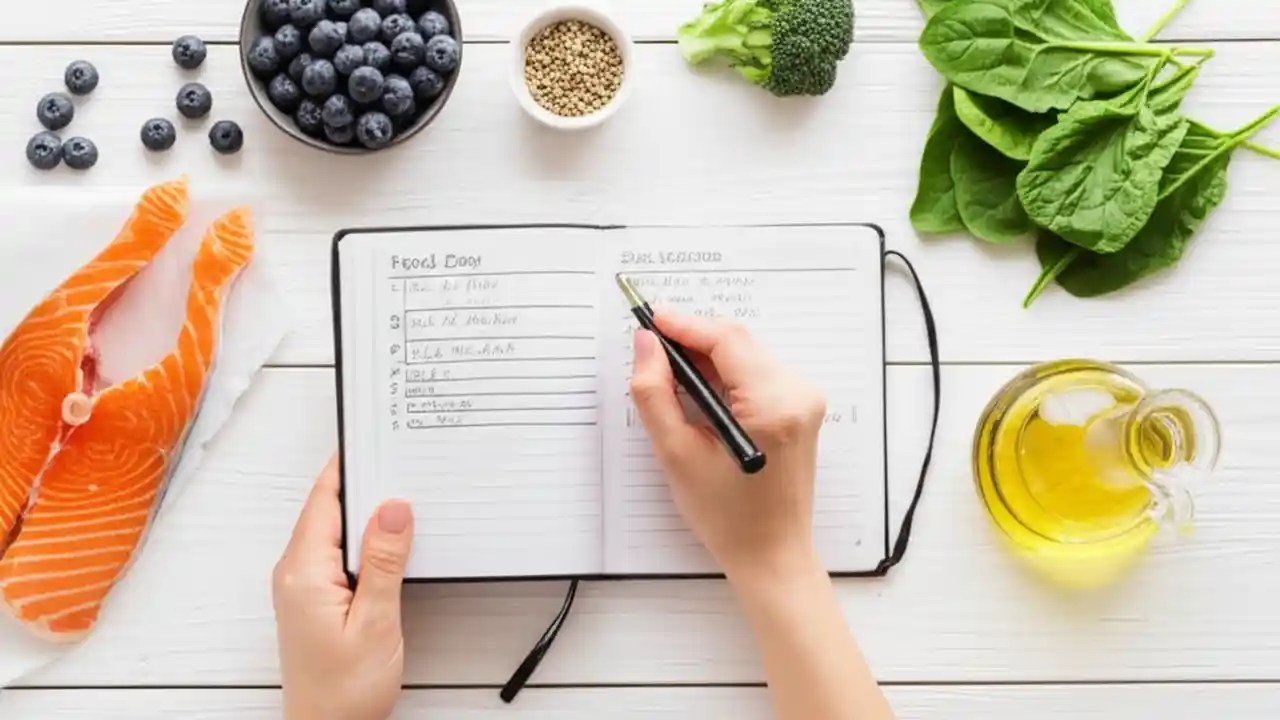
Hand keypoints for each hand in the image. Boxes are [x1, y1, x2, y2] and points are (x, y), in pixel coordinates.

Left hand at [272, 455, 414, 719]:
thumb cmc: (345, 691)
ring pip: (334, 529)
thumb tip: (392, 508)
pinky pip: (338, 551)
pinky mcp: (316, 597)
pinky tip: (389, 540)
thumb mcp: (376, 621)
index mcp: (304, 571)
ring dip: (365, 511)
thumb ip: (384, 561)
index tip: (372, 437)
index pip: (324, 499)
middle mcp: (296, 572)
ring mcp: (304, 585)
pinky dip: (364, 538)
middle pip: (328, 508)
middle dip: (362, 482)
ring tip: (402, 494)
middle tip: (398, 458)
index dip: (348, 464)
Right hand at [629, 311, 826, 585]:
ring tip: (671, 375)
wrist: (771, 553)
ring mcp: (805, 398)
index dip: (684, 324)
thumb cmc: (726, 516)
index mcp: (773, 404)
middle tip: (652, 350)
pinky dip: (726, 372)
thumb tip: (646, 345)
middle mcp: (797, 393)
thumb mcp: (676, 454)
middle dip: (693, 339)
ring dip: (708, 356)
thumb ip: (655, 393)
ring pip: (746, 353)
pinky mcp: (802, 406)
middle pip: (738, 341)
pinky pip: (758, 371)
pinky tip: (701, 391)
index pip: (726, 339)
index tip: (650, 320)